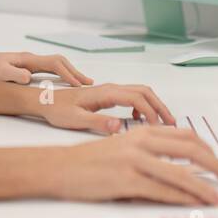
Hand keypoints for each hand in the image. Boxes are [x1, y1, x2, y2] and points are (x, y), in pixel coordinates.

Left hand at [0, 47, 92, 85]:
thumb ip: (14, 74)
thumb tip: (28, 78)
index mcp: (29, 60)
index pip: (55, 65)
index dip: (67, 74)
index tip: (78, 85)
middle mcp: (33, 59)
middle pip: (61, 62)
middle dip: (75, 72)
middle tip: (89, 84)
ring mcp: (32, 61)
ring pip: (58, 64)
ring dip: (71, 72)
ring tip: (83, 83)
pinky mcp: (31, 66)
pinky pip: (52, 68)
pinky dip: (63, 73)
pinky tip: (66, 81)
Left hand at [40, 83, 174, 132]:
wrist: (45, 101)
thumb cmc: (58, 110)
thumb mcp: (76, 120)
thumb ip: (98, 123)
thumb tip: (119, 127)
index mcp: (105, 93)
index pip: (137, 99)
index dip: (152, 113)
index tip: (159, 129)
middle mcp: (110, 88)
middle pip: (144, 92)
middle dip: (160, 106)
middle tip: (172, 123)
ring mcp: (109, 91)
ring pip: (139, 92)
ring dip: (154, 105)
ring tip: (162, 123)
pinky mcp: (107, 96)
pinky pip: (131, 96)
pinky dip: (142, 105)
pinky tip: (138, 120)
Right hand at [47, 125, 217, 205]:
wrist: (60, 167)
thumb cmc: (89, 160)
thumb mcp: (122, 146)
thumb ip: (148, 151)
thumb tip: (176, 166)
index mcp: (141, 132)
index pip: (184, 136)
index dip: (206, 149)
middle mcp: (140, 142)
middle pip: (189, 151)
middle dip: (214, 165)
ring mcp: (134, 161)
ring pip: (179, 173)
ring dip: (203, 187)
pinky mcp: (126, 181)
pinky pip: (161, 191)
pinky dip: (181, 198)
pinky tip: (192, 203)